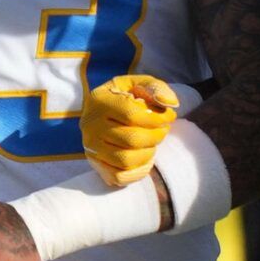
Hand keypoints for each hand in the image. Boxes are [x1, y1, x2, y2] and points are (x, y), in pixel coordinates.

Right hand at [79, 71, 183, 186]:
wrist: (104, 111)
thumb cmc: (127, 96)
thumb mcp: (140, 84)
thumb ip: (156, 88)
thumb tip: (169, 104)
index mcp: (99, 100)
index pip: (132, 115)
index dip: (157, 119)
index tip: (169, 117)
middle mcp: (90, 124)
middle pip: (131, 140)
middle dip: (156, 137)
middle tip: (162, 131)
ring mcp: (90, 146)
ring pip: (125, 160)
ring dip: (148, 153)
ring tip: (152, 143)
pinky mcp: (95, 163)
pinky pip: (118, 176)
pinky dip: (137, 172)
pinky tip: (145, 159)